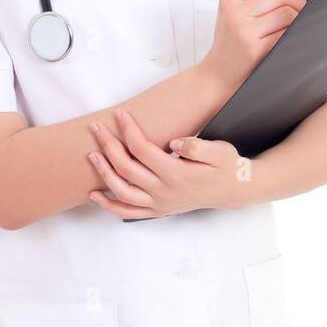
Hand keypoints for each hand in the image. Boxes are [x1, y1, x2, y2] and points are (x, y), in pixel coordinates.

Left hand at [85, 107, 255, 217]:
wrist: (234, 191)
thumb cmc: (226, 167)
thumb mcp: (220, 152)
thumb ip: (198, 148)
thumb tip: (176, 143)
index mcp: (177, 174)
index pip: (143, 149)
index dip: (128, 130)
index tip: (119, 114)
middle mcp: (165, 192)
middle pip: (126, 168)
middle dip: (108, 145)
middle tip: (97, 128)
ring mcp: (160, 204)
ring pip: (122, 191)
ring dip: (104, 173)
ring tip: (92, 155)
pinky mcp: (159, 211)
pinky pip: (128, 212)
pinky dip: (109, 205)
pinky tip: (95, 195)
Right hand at [202, 0, 311, 91]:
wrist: (218, 74)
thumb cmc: (230, 44)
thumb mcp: (233, 15)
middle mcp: (236, 12)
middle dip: (299, 0)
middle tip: (304, 8)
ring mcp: (245, 30)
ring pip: (286, 12)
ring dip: (299, 17)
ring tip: (297, 23)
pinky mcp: (255, 48)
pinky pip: (285, 33)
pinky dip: (294, 32)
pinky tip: (291, 35)